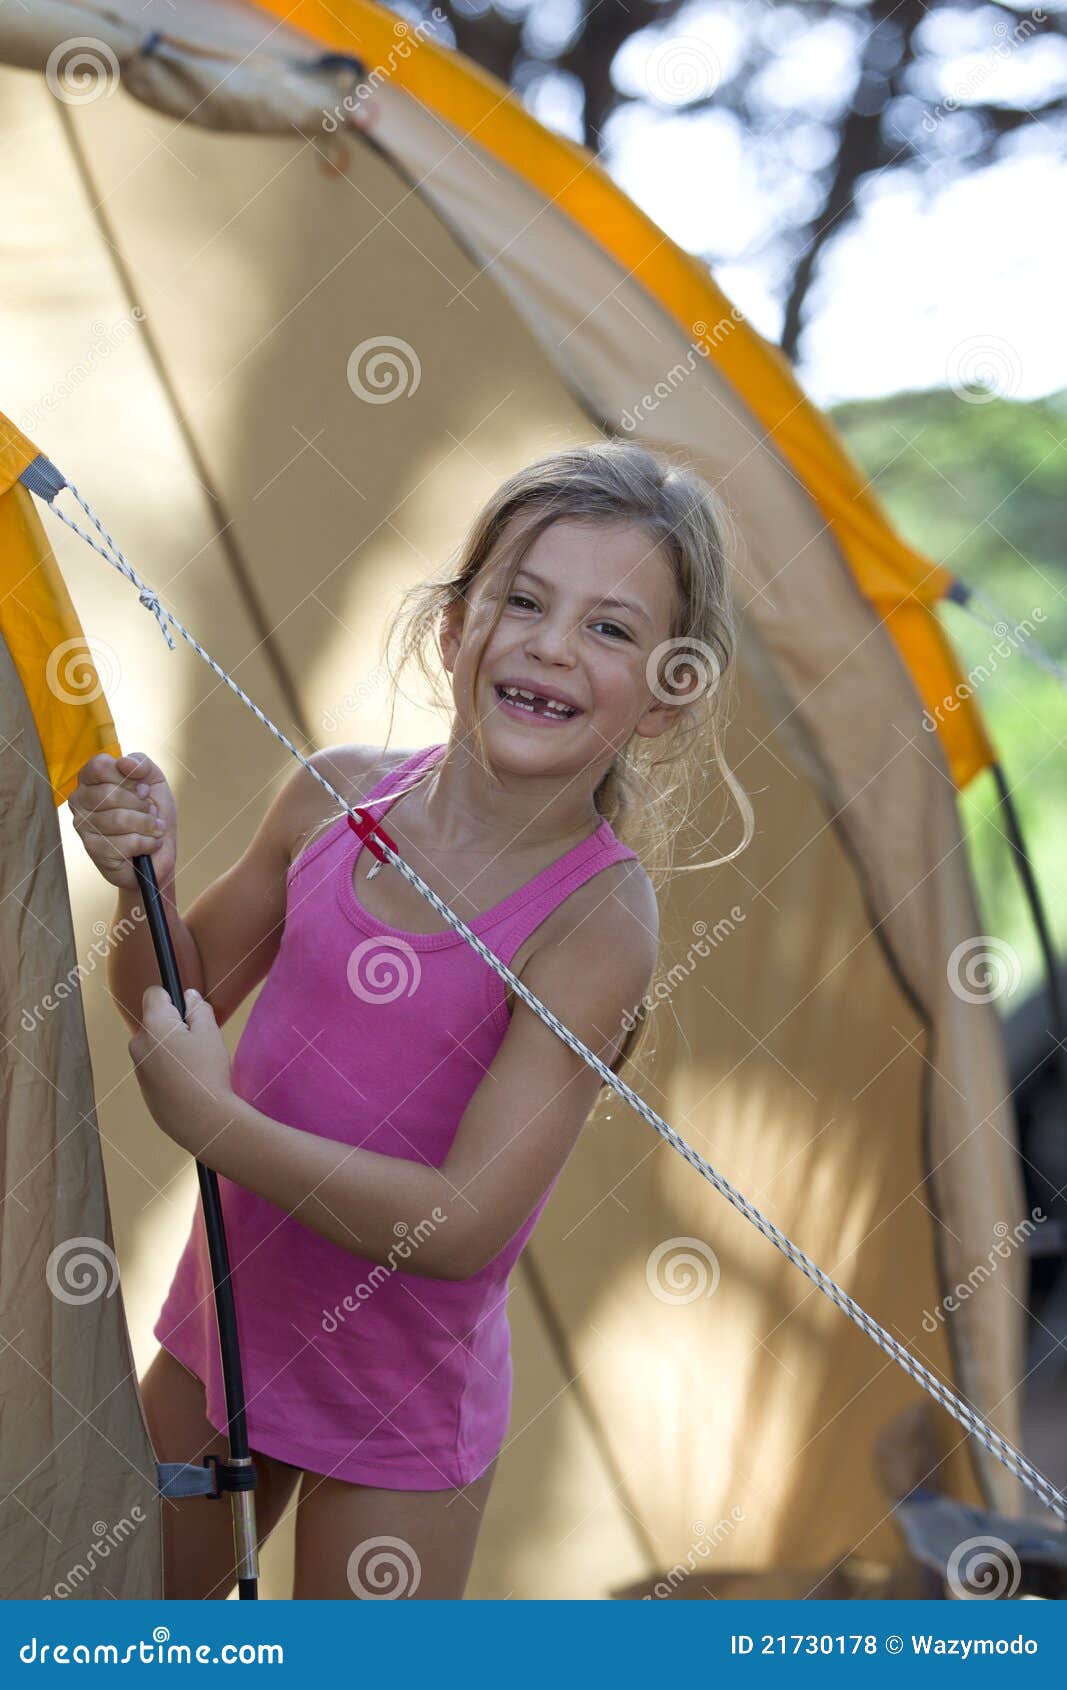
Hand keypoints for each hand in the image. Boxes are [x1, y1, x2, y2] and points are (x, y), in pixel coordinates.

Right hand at [68, 751, 176, 891]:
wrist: (158, 851)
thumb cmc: (151, 813)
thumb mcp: (154, 781)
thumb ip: (141, 764)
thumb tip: (124, 762)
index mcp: (90, 778)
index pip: (100, 765)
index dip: (129, 777)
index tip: (143, 789)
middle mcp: (79, 800)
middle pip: (111, 793)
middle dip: (142, 805)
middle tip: (151, 812)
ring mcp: (83, 825)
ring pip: (120, 819)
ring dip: (147, 825)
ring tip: (154, 828)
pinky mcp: (93, 849)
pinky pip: (125, 843)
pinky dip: (147, 843)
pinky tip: (149, 844)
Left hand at [128, 987, 232, 1157]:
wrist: (201, 1121)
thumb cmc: (207, 1073)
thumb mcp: (210, 1033)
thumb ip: (198, 1008)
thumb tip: (189, 996)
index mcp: (153, 1025)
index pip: (154, 993)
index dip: (173, 998)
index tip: (189, 1012)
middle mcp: (138, 1043)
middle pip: (155, 1021)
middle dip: (173, 1025)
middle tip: (198, 1043)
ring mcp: (138, 1066)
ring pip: (156, 1044)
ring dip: (171, 1047)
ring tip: (195, 1066)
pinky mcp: (143, 1087)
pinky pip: (156, 1066)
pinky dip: (169, 1068)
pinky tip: (188, 1082)